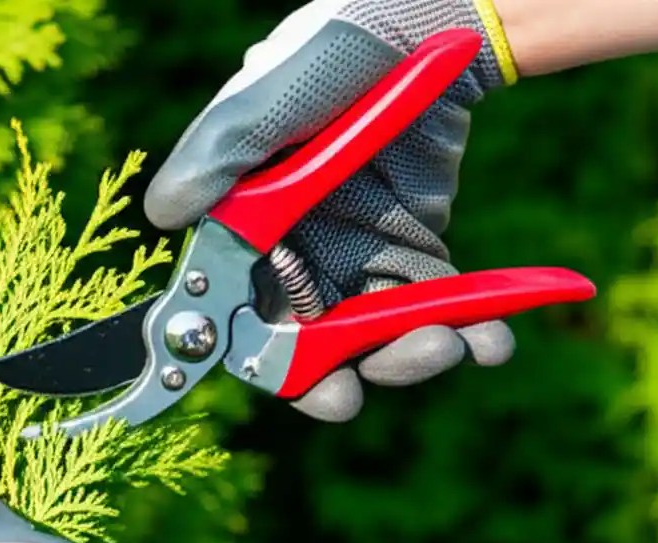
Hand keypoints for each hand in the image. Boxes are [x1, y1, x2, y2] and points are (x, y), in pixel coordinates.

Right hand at [145, 0, 519, 421]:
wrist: (436, 22)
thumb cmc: (341, 48)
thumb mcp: (275, 93)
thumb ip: (221, 153)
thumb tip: (161, 217)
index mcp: (244, 223)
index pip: (242, 313)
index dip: (271, 362)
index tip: (323, 391)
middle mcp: (292, 251)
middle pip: (307, 347)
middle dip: (347, 375)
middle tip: (390, 374)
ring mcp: (354, 255)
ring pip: (374, 339)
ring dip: (416, 355)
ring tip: (461, 343)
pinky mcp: (414, 251)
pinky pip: (435, 308)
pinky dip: (470, 329)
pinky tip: (496, 335)